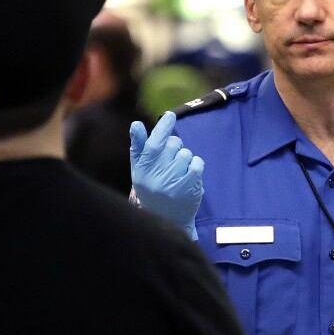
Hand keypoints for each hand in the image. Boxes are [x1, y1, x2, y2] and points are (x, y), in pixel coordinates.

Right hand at [129, 112, 204, 239]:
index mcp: (142, 169)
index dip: (162, 127)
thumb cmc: (152, 188)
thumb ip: (138, 147)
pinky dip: (196, 164)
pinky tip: (190, 174)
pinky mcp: (190, 187)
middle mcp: (156, 176)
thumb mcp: (140, 170)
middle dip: (175, 145)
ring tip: (179, 170)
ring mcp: (174, 182)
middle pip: (173, 144)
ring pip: (186, 153)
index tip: (170, 115)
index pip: (153, 144)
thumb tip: (136, 124)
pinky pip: (197, 163)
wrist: (168, 219)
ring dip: (185, 157)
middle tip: (171, 159)